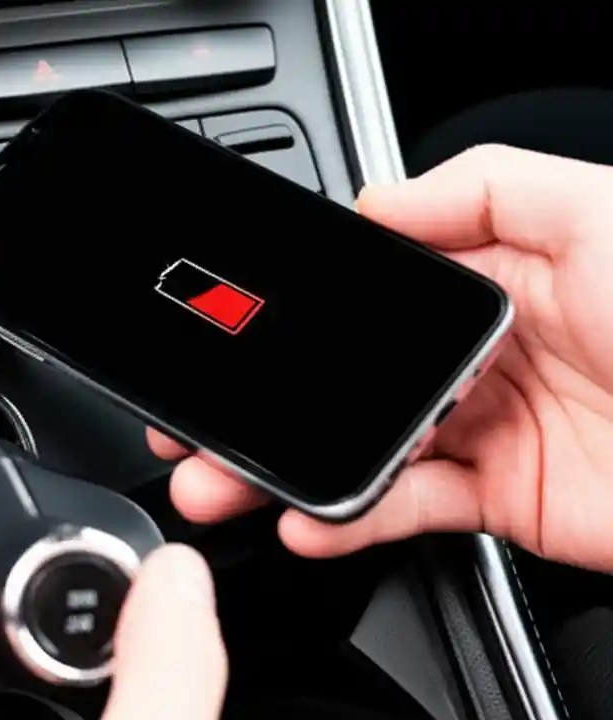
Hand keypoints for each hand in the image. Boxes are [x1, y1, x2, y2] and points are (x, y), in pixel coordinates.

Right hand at [150, 144, 612, 572]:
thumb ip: (480, 191)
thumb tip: (375, 201)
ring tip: (223, 480)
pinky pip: (406, 512)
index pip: (369, 297)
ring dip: (285, 468)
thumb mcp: (594, 213)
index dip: (295, 314)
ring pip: (361, 449)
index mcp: (496, 279)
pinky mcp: (500, 502)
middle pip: (346, 379)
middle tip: (198, 420)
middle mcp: (481, 354)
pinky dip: (350, 520)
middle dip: (265, 402)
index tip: (232, 330)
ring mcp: (486, 431)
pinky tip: (308, 521)